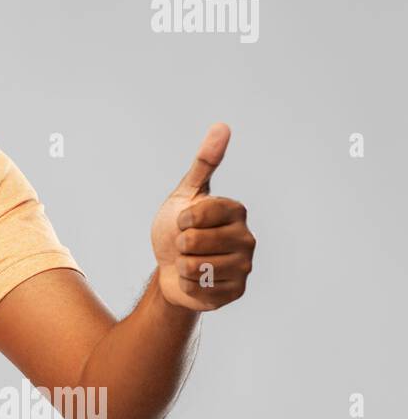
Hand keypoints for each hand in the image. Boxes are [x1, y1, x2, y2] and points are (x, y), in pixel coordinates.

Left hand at [150, 122, 255, 310]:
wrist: (171, 265)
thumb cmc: (178, 226)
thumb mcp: (186, 193)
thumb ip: (204, 163)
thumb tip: (222, 126)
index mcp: (237, 211)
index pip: (197, 214)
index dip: (181, 219)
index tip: (184, 220)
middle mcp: (247, 238)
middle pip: (192, 242)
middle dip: (179, 244)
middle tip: (186, 244)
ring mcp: (244, 267)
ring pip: (194, 266)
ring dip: (182, 265)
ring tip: (190, 261)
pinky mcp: (236, 291)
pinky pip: (198, 288)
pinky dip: (187, 284)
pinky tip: (196, 279)